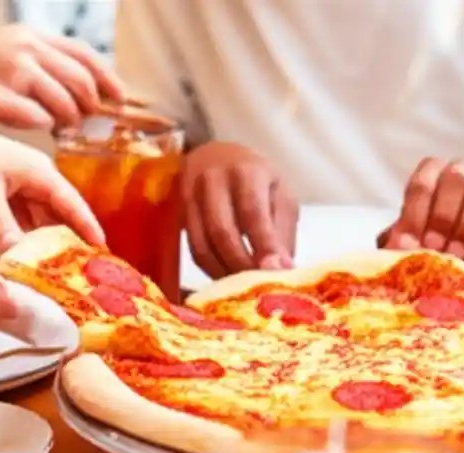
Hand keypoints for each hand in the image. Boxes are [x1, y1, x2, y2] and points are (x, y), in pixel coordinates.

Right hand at [0, 24, 125, 128]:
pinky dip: (38, 126)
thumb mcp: (4, 53)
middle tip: (81, 124)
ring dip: (65, 122)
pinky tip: (28, 126)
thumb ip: (40, 64)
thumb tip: (82, 90)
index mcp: (29, 35)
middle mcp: (24, 46)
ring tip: (56, 129)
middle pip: (81, 82)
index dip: (109, 80)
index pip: (86, 55)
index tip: (119, 101)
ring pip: (64, 103)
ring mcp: (8, 68)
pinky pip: (36, 118)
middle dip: (89, 108)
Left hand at [0, 114, 103, 248]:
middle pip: (48, 218)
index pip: (72, 203)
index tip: (101, 249)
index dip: (87, 226)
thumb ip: (2, 227)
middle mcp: (34, 178)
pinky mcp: (1, 191)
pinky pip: (6, 219)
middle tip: (32, 260)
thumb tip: (17, 255)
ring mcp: (17, 185)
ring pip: (23, 223)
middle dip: (32, 237)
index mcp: (39, 172)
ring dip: (2, 230)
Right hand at [183, 142, 297, 277]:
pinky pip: (193, 248)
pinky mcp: (179, 212)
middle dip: (242, 265)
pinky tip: (227, 277)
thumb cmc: (258, 179)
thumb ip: (283, 232)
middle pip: (222, 231)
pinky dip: (210, 269)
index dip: (263, 245)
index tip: (275, 272)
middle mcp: (215, 180)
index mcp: (247, 172)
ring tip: (244, 287)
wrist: (216, 155)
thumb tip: (283, 272)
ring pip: (203, 245)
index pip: (253, 212)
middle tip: (259, 287)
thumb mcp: (280, 195)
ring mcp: (191, 195)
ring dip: (224, 272)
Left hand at [379, 158, 463, 265]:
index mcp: (431, 172)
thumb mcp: (410, 236)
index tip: (407, 247)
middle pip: (455, 180)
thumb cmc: (431, 236)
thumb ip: (400, 240)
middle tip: (434, 249)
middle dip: (442, 218)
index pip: (422, 183)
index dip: (414, 216)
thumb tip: (393, 251)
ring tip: (456, 257)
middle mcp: (460, 172)